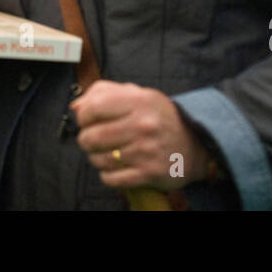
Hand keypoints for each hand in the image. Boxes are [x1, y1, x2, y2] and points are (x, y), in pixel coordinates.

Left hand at [72, 80, 211, 190]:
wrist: (195, 144)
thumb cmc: (158, 117)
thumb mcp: (138, 94)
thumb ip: (104, 93)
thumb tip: (76, 106)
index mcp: (139, 101)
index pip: (93, 108)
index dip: (83, 116)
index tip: (86, 120)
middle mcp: (143, 125)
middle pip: (91, 137)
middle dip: (86, 140)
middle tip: (92, 139)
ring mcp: (146, 151)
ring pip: (99, 159)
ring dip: (96, 158)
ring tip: (104, 152)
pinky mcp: (149, 174)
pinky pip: (111, 179)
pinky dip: (107, 175)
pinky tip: (114, 167)